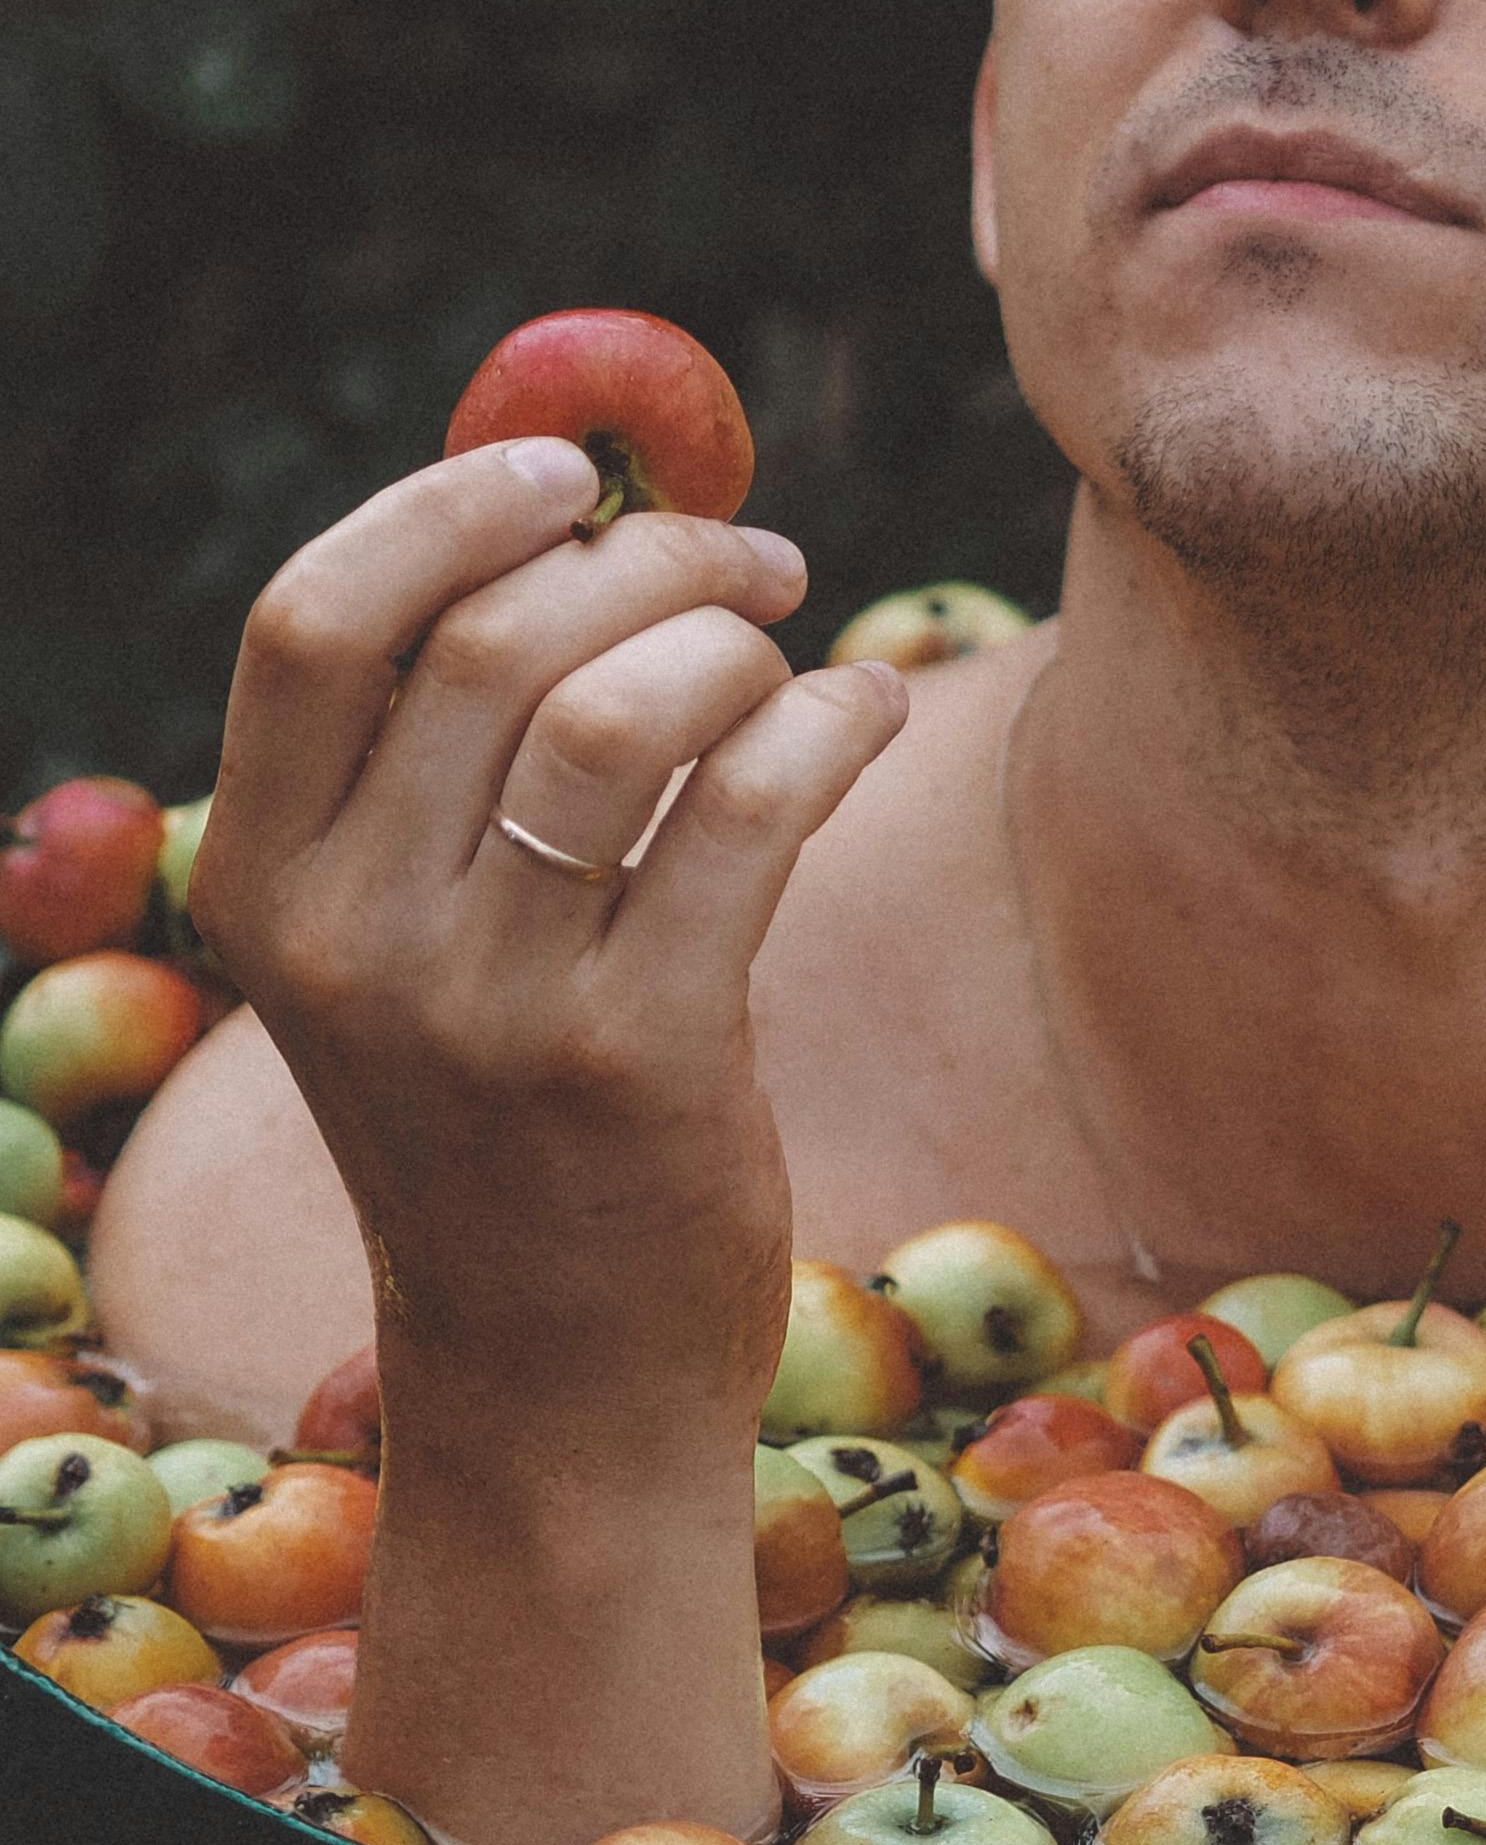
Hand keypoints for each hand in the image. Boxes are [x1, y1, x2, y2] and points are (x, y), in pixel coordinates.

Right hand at [189, 434, 907, 1844]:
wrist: (556, 1373)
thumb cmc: (509, 1120)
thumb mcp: (417, 950)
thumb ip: (454, 758)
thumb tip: (590, 511)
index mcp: (262, 886)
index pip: (314, 622)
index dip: (449, 510)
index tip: (573, 471)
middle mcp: (348, 941)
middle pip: (496, 638)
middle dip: (653, 558)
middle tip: (755, 560)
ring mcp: (491, 1006)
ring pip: (632, 707)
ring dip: (746, 639)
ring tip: (802, 653)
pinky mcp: (643, 1056)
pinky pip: (753, 805)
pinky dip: (830, 719)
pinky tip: (864, 710)